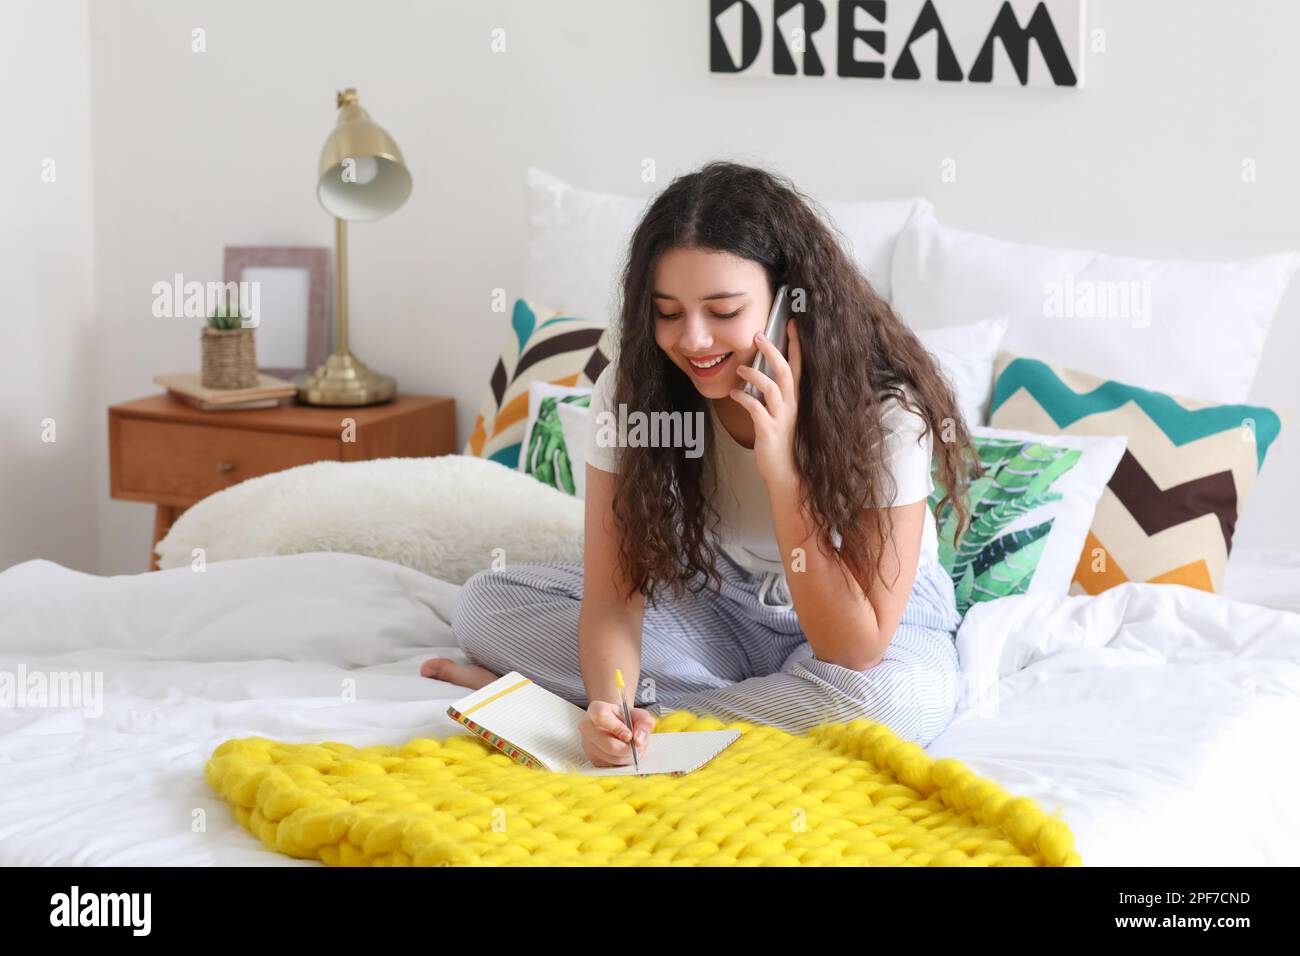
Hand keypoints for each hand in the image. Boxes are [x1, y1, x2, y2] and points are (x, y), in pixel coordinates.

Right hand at [579, 700, 655, 767]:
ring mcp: (587, 744)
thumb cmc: (625, 718)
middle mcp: (587, 727)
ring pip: (612, 758)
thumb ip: (644, 721)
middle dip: (629, 748)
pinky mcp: (592, 759)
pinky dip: (624, 762)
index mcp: (595, 710)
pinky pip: (611, 766)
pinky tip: (627, 754)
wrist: (616, 725)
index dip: (618, 728)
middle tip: (638, 745)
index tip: (630, 735)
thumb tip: (638, 739)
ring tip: (635, 748)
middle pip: (609, 744)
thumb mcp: (638, 714)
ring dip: (629, 756)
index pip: (601, 718)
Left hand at [731, 318, 801, 488]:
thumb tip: (753, 376)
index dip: (795, 344)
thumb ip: (770, 396)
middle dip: (773, 351)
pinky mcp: (769, 431)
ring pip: (772, 388)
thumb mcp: (779, 415)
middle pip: (786, 371)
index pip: (799, 366)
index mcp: (795, 399)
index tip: (791, 323)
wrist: (787, 474)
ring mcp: (782, 418)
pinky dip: (744, 399)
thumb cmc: (781, 443)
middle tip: (758, 336)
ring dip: (755, 375)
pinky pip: (756, 410)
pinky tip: (733, 394)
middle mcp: (792, 405)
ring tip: (739, 369)